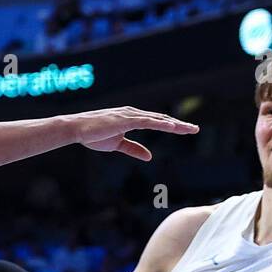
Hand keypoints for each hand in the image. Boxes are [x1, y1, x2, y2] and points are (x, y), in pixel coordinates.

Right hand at [67, 107, 198, 161]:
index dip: (171, 126)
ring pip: (158, 120)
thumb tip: (149, 156)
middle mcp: (134, 114)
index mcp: (132, 119)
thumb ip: (134, 149)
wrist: (76, 129)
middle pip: (161, 119)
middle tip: (195, 129)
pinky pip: (149, 122)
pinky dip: (162, 124)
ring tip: (190, 129)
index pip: (156, 122)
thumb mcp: (117, 145)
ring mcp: (130, 116)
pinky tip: (174, 127)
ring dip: (175, 124)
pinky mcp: (126, 120)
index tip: (185, 130)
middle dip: (179, 125)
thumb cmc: (93, 135)